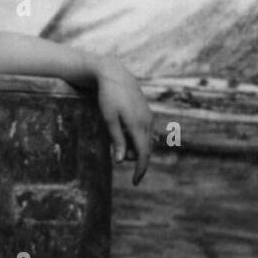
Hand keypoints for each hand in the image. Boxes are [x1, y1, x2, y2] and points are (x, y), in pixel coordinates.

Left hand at [95, 56, 153, 184]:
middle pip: (146, 150)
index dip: (140, 170)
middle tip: (117, 153)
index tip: (134, 182)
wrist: (115, 74)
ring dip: (135, 148)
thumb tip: (121, 161)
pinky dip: (137, 139)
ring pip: (146, 141)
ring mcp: (149, 117)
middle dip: (135, 158)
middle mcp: (147, 122)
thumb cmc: (108, 97)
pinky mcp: (147, 112)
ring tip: (119, 141)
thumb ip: (117, 140)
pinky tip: (126, 134)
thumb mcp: (109, 120)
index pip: (143, 155)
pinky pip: (145, 132)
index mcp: (138, 126)